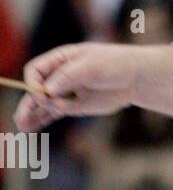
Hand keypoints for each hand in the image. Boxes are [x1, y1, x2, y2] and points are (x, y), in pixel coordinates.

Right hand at [14, 43, 172, 131]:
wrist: (134, 78)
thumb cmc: (114, 64)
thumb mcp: (92, 66)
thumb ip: (68, 76)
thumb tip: (49, 90)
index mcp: (59, 60)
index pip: (35, 70)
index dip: (34, 84)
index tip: (45, 95)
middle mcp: (58, 76)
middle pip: (35, 89)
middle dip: (28, 104)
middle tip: (21, 119)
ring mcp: (65, 92)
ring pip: (42, 104)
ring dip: (31, 115)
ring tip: (21, 127)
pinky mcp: (74, 105)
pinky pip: (53, 113)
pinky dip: (42, 120)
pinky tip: (30, 129)